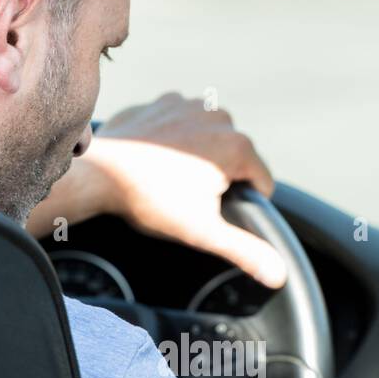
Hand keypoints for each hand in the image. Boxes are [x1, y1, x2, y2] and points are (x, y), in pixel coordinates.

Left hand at [88, 92, 286, 287]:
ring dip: (197, 157)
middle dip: (218, 179)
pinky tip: (155, 160)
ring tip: (168, 179)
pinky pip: (181, 126)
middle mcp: (219, 117)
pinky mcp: (164, 101)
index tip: (210, 212)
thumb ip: (246, 251)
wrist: (99, 173)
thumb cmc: (151, 201)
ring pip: (209, 140)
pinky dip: (173, 141)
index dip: (242, 205)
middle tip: (184, 197)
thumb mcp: (204, 233)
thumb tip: (279, 276)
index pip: (261, 183)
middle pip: (235, 160)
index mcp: (238, 146)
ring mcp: (190, 104)